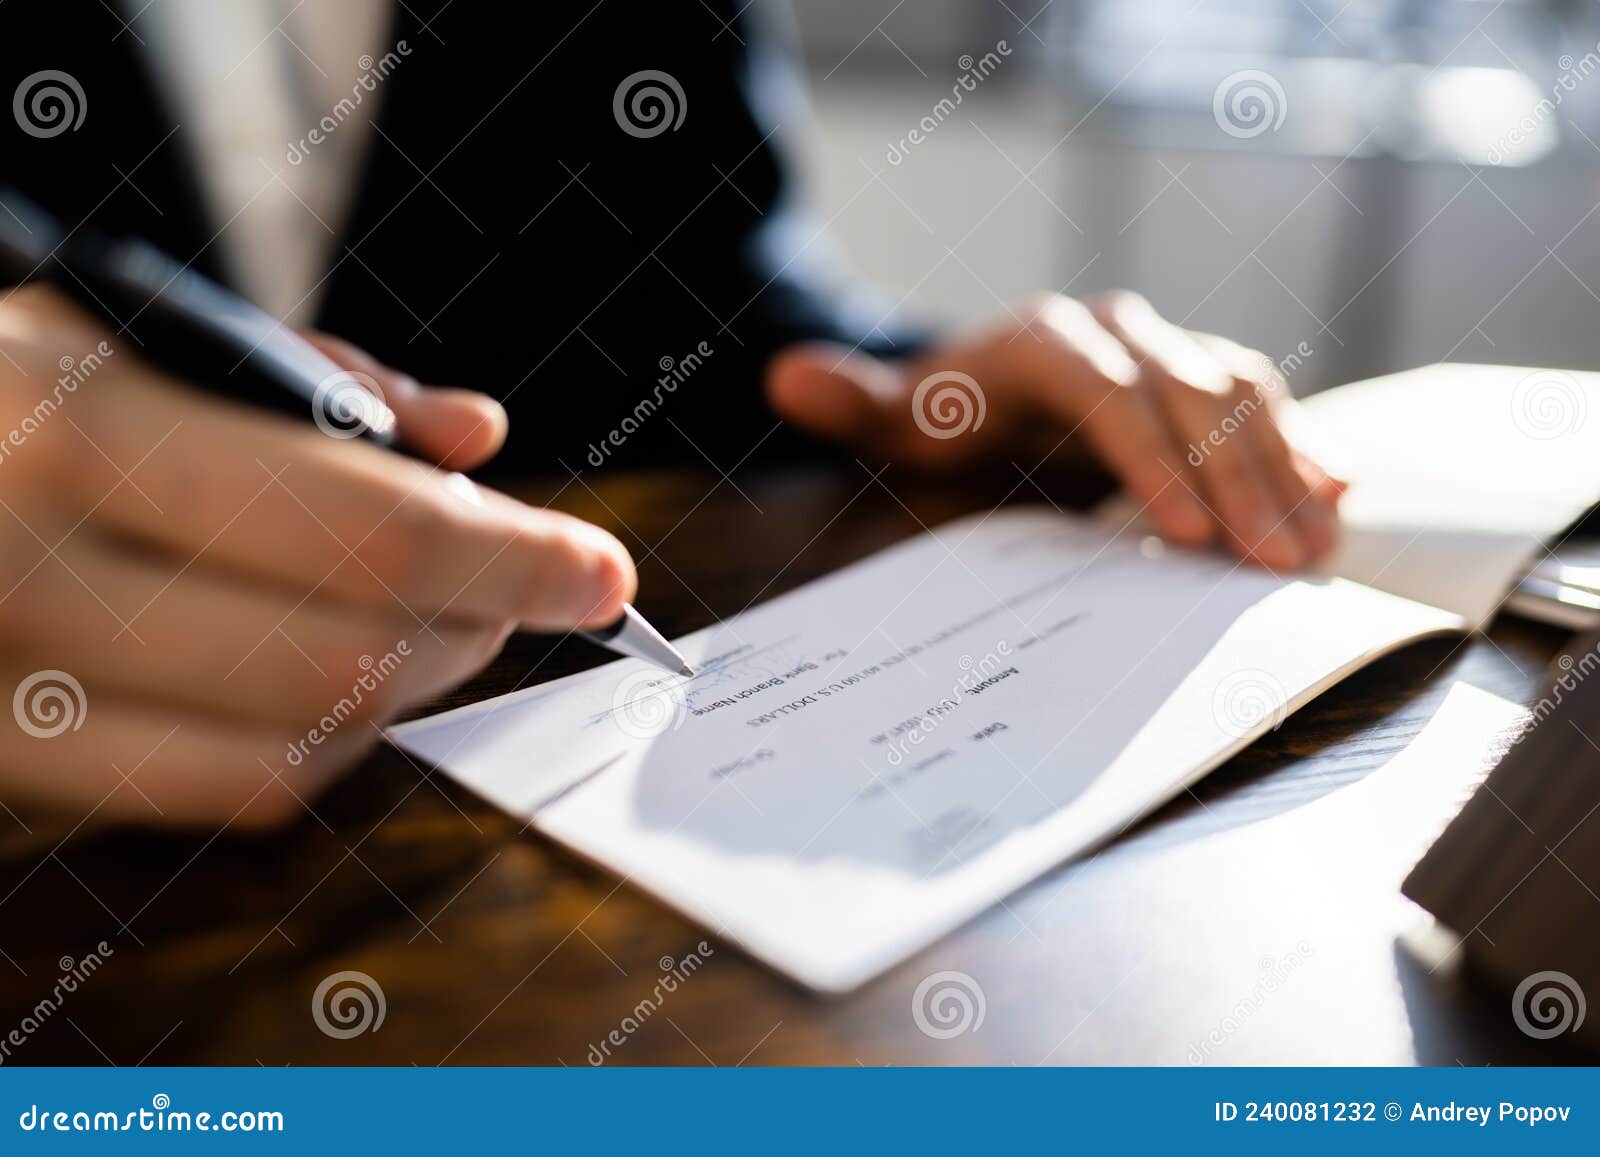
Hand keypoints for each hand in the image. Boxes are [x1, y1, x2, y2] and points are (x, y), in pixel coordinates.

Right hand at [0, 287, 633, 827]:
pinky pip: (211, 793)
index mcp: (75, 433)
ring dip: (405, 694)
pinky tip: (335, 683)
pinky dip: (315, 743)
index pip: (368, 528)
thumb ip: (311, 380)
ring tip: (440, 628)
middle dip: (474, 628)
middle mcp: (29, 577)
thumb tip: (473, 435)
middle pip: (350, 656)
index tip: (600, 572)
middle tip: (528, 591)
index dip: (514, 557)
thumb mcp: (120, 330)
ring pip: (292, 749)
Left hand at [766, 291, 1343, 569]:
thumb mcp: (898, 413)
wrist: (992, 380)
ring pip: (1244, 393)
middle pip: (1191, 395)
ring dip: (1283, 470)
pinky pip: (1267, 402)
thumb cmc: (943, 412)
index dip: (1151, 457)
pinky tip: (1337, 502)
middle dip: (1238, 480)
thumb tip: (784, 377)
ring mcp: (1171, 347)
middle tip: (1274, 567)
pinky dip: (1301, 449)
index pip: (1110, 391)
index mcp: (1045, 339)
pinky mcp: (1207, 373)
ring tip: (1313, 551)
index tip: (1182, 535)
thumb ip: (855, 402)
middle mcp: (1120, 330)